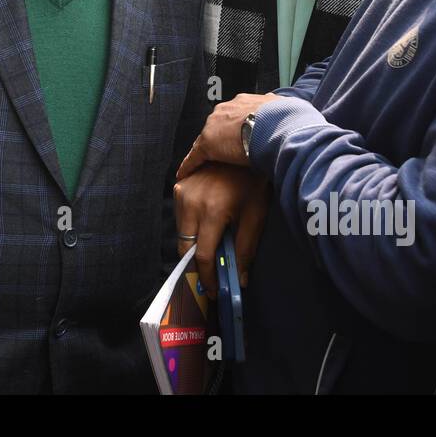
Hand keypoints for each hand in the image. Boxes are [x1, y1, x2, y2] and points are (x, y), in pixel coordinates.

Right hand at [174, 163, 268, 289]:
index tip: (213, 293)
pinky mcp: (179, 186)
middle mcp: (191, 202)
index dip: (207, 278)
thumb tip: (240, 281)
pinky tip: (207, 230)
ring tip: (211, 254)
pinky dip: (191, 229)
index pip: (203, 256)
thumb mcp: (256, 215)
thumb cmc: (255, 181)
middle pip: (185, 248)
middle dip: (197, 267)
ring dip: (193, 247)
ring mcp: (182, 192)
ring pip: (181, 233)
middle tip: (209, 281)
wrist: (245, 143)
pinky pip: (180, 217)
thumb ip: (246, 249)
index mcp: (212, 211)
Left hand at [177, 92, 277, 178]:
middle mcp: (226, 109)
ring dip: (207, 152)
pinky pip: (194, 157)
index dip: (237, 127)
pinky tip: (184, 175)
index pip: (234, 116)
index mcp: (244, 102)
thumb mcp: (286, 112)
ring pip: (206, 140)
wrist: (277, 125)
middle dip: (220, 137)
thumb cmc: (287, 120)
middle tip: (225, 152)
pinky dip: (189, 166)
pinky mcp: (207, 144)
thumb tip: (293, 116)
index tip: (240, 136)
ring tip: (204, 164)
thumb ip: (282, 115)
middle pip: (218, 126)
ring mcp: (215, 125)